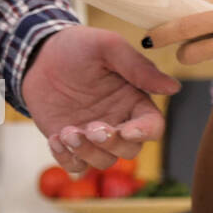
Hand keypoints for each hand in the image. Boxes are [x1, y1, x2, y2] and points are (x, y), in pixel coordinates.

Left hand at [22, 27, 180, 171]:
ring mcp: (93, 135)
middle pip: (129, 150)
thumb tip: (174, 88)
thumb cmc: (77, 46)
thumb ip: (138, 66)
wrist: (38, 55)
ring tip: (66, 132)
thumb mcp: (107, 46)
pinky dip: (67, 159)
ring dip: (86, 153)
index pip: (152, 126)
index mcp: (134, 100)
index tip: (127, 130)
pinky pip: (76, 166)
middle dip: (111, 143)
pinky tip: (55, 138)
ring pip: (104, 161)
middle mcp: (118, 121)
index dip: (144, 132)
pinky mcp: (70, 144)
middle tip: (90, 128)